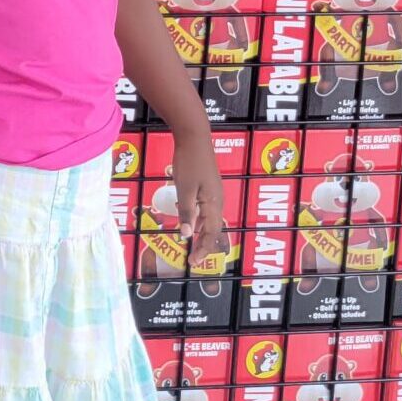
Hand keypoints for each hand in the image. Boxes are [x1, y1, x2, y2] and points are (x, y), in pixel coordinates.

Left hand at [170, 132, 228, 270]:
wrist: (194, 138)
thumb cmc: (189, 163)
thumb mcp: (184, 190)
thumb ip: (186, 212)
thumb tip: (186, 235)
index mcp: (213, 203)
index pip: (210, 234)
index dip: (203, 249)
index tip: (194, 263)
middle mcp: (217, 200)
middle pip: (212, 229)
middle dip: (204, 245)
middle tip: (193, 259)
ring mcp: (213, 193)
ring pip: (209, 220)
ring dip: (200, 234)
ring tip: (192, 245)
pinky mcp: (208, 187)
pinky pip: (205, 209)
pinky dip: (197, 220)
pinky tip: (189, 222)